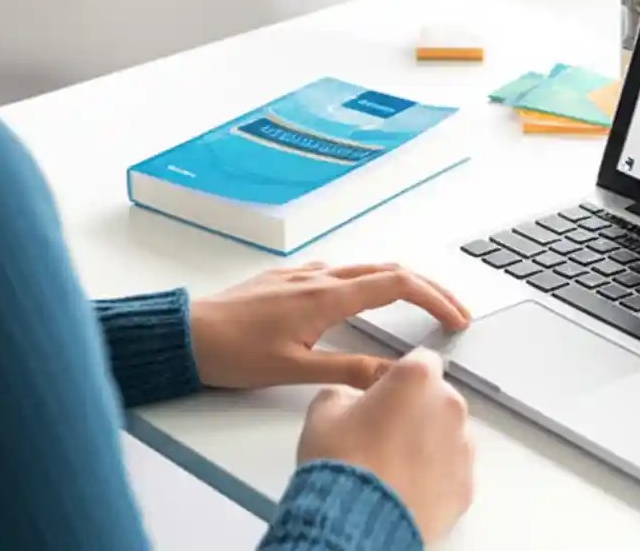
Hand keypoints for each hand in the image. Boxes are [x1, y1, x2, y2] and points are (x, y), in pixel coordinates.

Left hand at [188, 263, 469, 389]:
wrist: (183, 335)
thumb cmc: (231, 352)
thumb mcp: (295, 370)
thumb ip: (350, 370)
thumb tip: (396, 371)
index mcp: (327, 297)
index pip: (398, 285)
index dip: (435, 298)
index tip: (456, 319)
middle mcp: (319, 279)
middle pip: (389, 271)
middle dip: (429, 289)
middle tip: (453, 313)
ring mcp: (302, 276)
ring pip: (365, 270)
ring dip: (399, 284)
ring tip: (420, 305)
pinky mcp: (286, 281)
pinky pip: (337, 272)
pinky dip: (365, 282)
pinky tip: (359, 299)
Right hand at [299, 348, 474, 542]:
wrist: (355, 521)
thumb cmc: (342, 465)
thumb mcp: (323, 412)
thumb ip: (344, 394)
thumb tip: (348, 401)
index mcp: (417, 379)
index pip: (420, 360)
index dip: (400, 377)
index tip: (386, 393)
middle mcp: (448, 406)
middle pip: (437, 397)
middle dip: (415, 410)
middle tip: (383, 433)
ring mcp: (462, 446)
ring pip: (447, 433)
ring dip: (427, 442)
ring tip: (392, 466)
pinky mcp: (466, 483)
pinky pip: (452, 469)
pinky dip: (436, 475)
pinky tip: (406, 486)